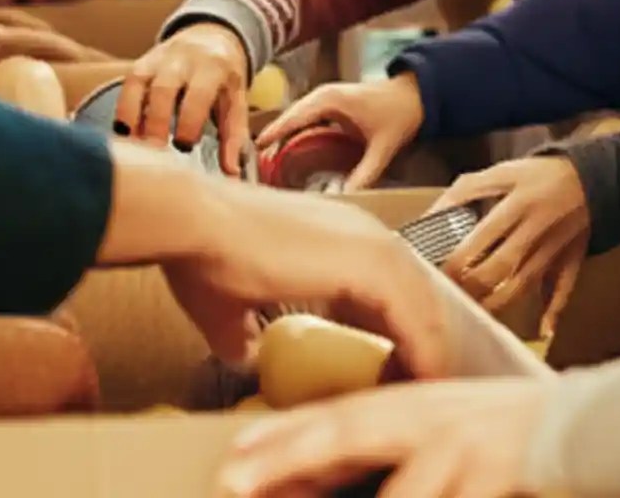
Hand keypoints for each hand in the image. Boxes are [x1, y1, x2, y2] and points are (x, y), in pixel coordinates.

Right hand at [97, 141, 448, 377]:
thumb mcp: (228, 307)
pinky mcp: (370, 264)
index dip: (393, 336)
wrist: (191, 225)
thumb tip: (245, 357)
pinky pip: (417, 321)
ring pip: (424, 310)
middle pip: (415, 298)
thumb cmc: (201, 255)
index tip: (389, 376)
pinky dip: (424, 355)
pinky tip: (422, 385)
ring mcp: (370, 244)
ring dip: (428, 354)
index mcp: (335, 237)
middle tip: (417, 391)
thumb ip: (244, 334)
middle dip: (419, 346)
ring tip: (426, 395)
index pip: (385, 291)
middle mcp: (361, 233)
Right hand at [115, 23, 250, 172]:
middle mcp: (182, 59)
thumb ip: (233, 135)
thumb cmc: (224, 77)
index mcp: (213, 67)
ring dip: (131, 115)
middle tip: (155, 151)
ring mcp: (158, 58)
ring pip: (138, 83)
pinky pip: (127, 85)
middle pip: (164, 89)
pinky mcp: (141, 63)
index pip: (198, 94)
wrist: (210, 35)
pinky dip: (123, 109)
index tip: (185, 146)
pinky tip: (124, 133)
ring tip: (132, 145)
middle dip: (157, 122)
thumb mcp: (236, 100)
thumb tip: (231, 173)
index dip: (189, 121)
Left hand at [216, 379, 549, 497]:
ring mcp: (468, 443)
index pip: (337, 415)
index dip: (284, 433)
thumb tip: (320, 474)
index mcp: (416, 405)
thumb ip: (389, 450)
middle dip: (288, 457)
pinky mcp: (502, 469)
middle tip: (234, 479)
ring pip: (402, 488)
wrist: (606, 421)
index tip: (236, 453)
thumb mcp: (445, 431)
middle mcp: (433, 417)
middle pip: (348, 434)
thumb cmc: (516, 434)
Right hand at [257, 74, 424, 190]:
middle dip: (272, 139)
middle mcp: (322, 95)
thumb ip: (365, 173)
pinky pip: (303, 120)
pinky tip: (288, 152)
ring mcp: (324, 99)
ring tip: (266, 161)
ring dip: (281, 137)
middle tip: (257, 164)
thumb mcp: (383, 147)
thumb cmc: (399, 111)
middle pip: (287, 119)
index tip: (254, 150)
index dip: (272, 134)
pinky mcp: (328, 106)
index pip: (292, 118)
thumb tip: (346, 195)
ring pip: (294, 120)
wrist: (416, 94)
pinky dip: (293, 134)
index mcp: (330, 99)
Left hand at [429, 157, 590, 335]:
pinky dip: (554, 311)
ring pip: (524, 285)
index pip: (480, 241)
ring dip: (498, 304)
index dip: (455, 262)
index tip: (434, 274)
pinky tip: (543, 330)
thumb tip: (429, 217)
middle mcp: (535, 231)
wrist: (593, 175)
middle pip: (499, 269)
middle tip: (448, 298)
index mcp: (516, 207)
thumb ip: (464, 191)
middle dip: (471, 288)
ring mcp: (555, 250)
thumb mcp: (501, 172)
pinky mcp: (572, 260)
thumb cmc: (538, 175)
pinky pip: (564, 289)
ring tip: (473, 315)